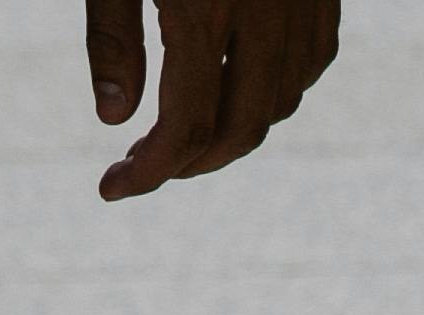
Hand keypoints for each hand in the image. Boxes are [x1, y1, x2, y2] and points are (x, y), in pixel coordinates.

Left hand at [85, 0, 336, 197]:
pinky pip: (311, 60)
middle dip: (193, 162)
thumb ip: (112, 35)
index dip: (150, 171)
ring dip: (235, 129)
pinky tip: (235, 86)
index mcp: (207, 3)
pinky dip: (277, 88)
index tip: (114, 187)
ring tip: (186, 124)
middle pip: (243, 127)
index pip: (187, 124)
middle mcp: (266, 8)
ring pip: (283, 100)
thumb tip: (113, 119)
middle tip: (149, 162)